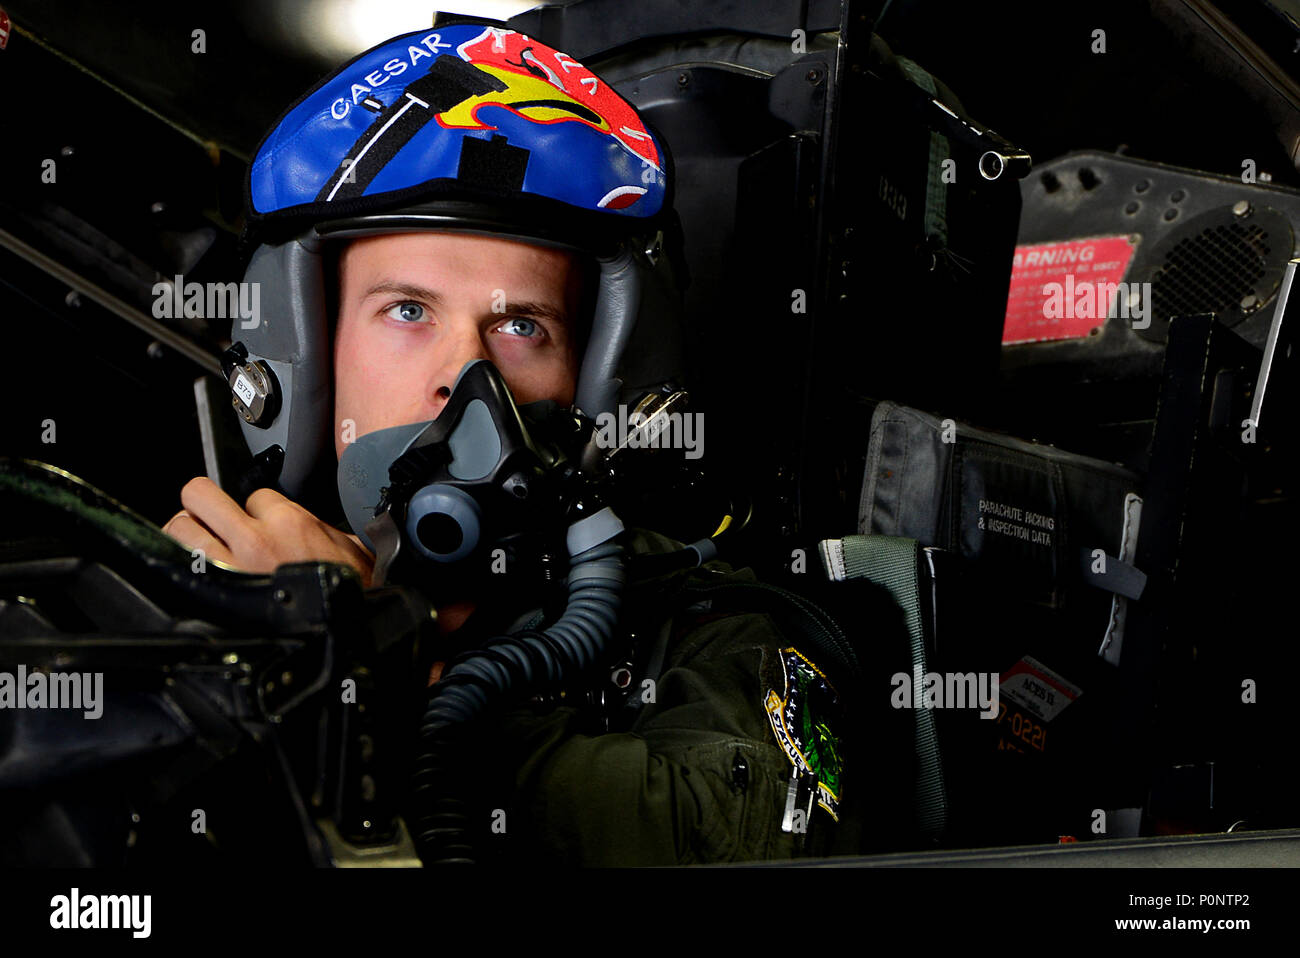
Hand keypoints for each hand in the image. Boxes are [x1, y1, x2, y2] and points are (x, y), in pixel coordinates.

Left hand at [162, 477, 374, 586]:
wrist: (346, 636)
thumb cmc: (351, 595)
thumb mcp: (352, 548)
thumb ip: (323, 527)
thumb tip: (315, 521)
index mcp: (290, 522)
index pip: (253, 494)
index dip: (256, 509)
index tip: (261, 523)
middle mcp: (255, 539)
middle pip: (199, 495)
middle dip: (203, 504)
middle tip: (211, 517)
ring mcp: (229, 567)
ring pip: (178, 528)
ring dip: (187, 534)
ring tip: (200, 544)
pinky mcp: (215, 596)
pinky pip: (180, 567)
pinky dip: (184, 565)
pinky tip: (197, 571)